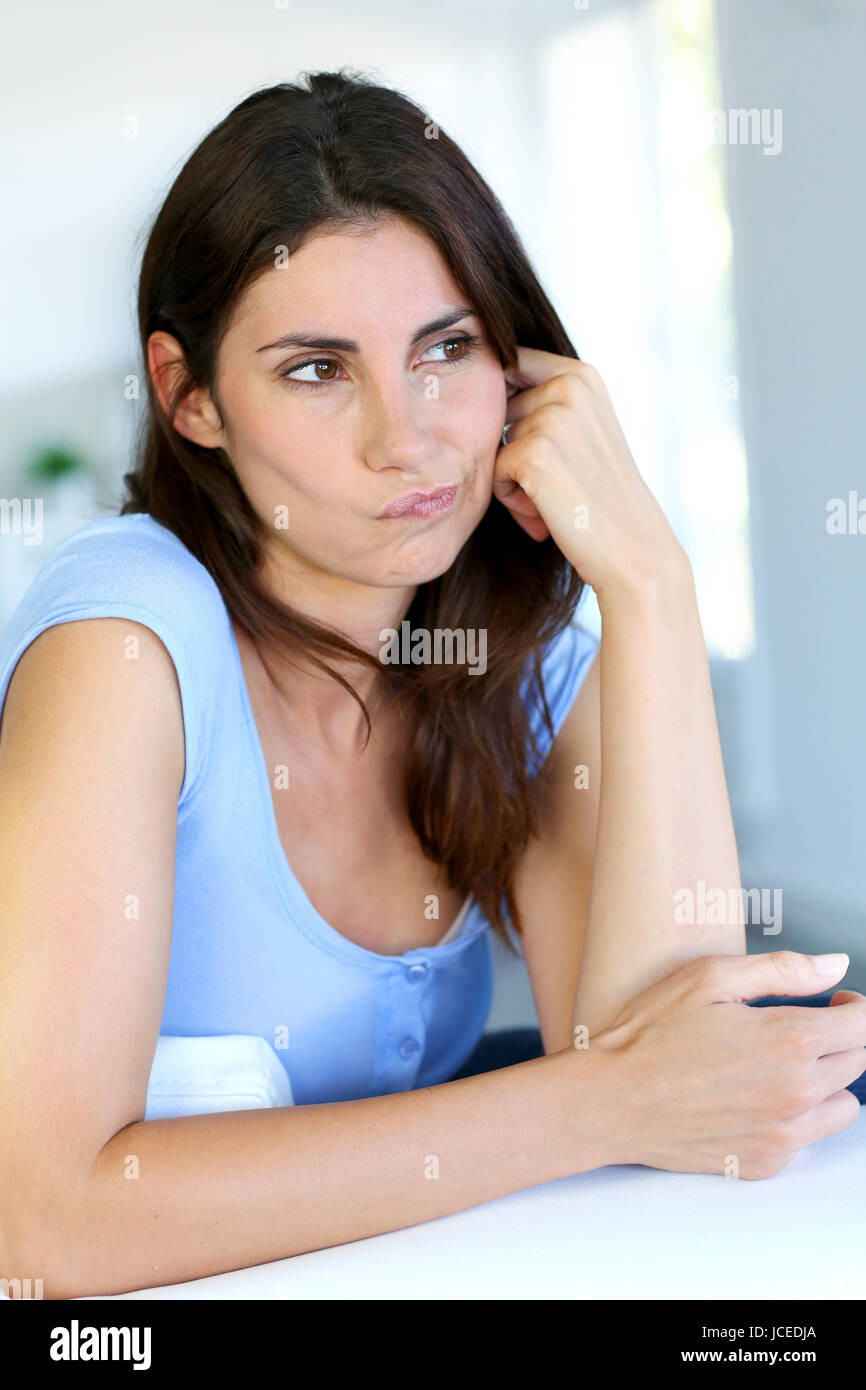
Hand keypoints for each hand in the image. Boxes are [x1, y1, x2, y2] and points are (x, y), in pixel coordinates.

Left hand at [493, 346, 687, 599]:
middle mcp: (569, 386)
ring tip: (554, 501)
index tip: (525, 436)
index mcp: (583, 375)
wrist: (633, 549)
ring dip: (514, 478)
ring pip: (495, 443)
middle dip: (513, 447)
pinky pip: (495, 472)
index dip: (501, 398)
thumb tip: (486, 385)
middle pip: (500, 410)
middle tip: (552, 483)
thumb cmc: (602, 496)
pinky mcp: (533, 453)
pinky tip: (546, 514)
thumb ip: (548, 402)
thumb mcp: (585, 429)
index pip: (513, 362)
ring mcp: (552, 417)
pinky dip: (512, 499)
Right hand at [585, 951, 865, 1177]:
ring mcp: (783, 1133)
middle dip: (840, 1038)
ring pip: (844, 1107)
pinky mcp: (766, 1162)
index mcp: (789, 1040)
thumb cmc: (649, 1035)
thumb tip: (835, 966)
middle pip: (858, 1063)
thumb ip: (784, 970)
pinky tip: (756, 1097)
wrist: (610, 1100)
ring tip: (784, 1066)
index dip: (856, 1006)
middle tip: (802, 1027)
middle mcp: (796, 1092)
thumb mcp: (710, 977)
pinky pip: (807, 1138)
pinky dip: (796, 1118)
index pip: (863, 1025)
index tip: (837, 1001)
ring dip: (827, 1082)